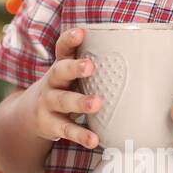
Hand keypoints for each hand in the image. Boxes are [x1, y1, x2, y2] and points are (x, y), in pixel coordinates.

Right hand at [21, 27, 102, 148]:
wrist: (30, 116)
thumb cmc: (64, 90)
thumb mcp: (71, 77)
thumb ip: (95, 68)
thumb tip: (143, 60)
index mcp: (61, 67)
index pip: (62, 49)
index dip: (69, 39)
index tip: (81, 32)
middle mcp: (52, 82)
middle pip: (59, 71)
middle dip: (74, 68)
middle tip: (90, 66)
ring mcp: (48, 103)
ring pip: (62, 100)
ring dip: (79, 102)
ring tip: (96, 103)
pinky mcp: (49, 124)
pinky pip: (65, 129)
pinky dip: (80, 134)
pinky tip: (94, 139)